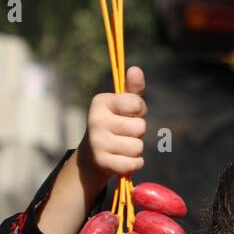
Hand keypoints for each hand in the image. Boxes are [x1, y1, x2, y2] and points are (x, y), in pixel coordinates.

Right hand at [79, 65, 147, 186]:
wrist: (92, 154)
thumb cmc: (114, 124)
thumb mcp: (122, 105)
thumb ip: (132, 89)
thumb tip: (136, 69)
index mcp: (100, 102)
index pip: (137, 104)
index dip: (139, 111)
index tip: (128, 114)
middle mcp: (96, 120)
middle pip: (140, 127)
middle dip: (138, 132)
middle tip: (123, 134)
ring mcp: (98, 142)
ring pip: (138, 147)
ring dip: (135, 149)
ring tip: (122, 146)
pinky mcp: (103, 162)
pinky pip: (135, 163)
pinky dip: (135, 164)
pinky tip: (123, 159)